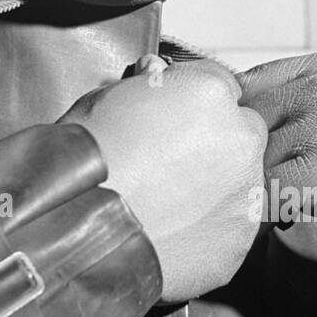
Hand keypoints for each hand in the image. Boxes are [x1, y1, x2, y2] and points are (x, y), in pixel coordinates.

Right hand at [60, 56, 267, 302]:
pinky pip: (230, 228)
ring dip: (216, 186)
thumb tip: (155, 73)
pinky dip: (208, 229)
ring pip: (241, 183)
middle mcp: (239, 140)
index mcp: (210, 94)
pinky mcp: (237, 243)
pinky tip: (172, 230)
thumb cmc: (83, 159)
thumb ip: (145, 83)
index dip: (194, 102)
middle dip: (215, 142)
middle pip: (242, 132)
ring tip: (168, 201)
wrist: (73, 227)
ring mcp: (243, 195)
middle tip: (171, 161)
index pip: (222, 85)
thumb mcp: (104, 97)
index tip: (175, 117)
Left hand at [235, 48, 316, 247]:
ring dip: (271, 185)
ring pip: (253, 159)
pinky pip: (267, 191)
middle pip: (247, 122)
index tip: (276, 149)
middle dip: (259, 156)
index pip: (250, 85)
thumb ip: (296, 96)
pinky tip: (314, 208)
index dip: (251, 125)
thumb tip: (222, 102)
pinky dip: (278, 208)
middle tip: (299, 177)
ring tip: (316, 192)